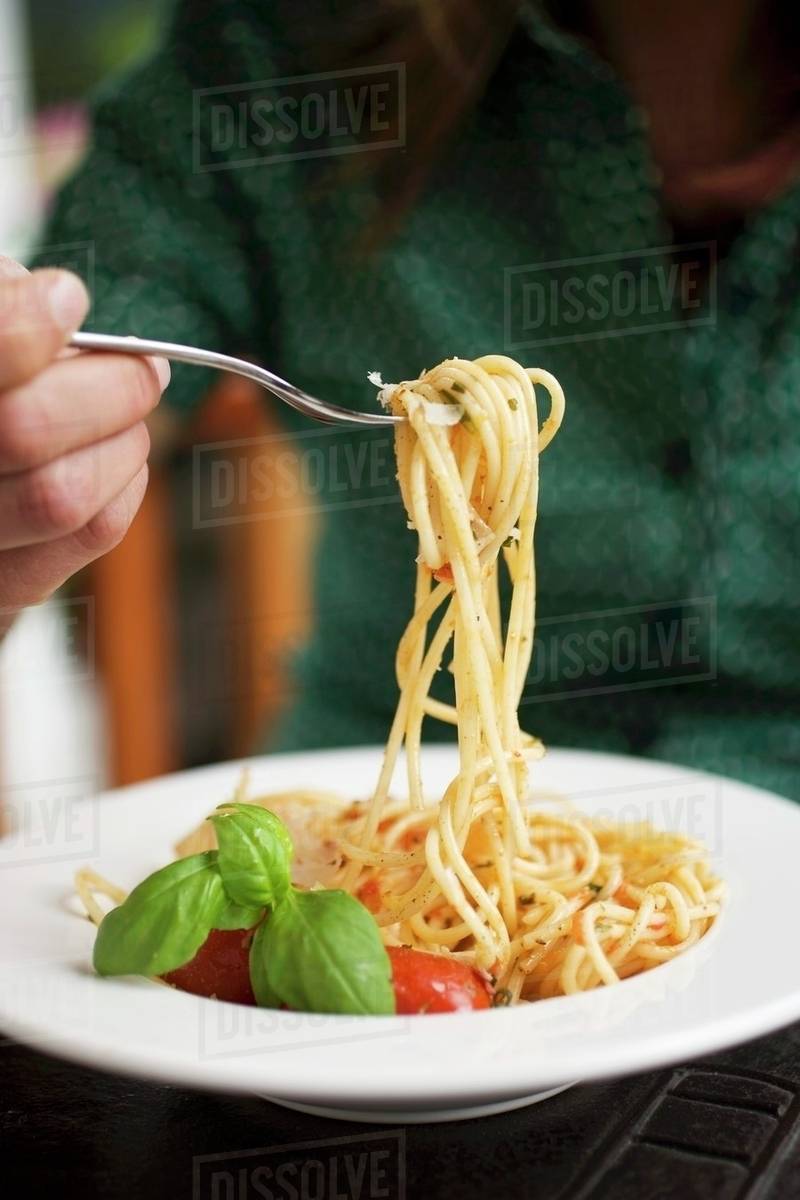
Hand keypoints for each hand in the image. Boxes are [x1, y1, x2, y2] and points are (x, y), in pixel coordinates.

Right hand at [0, 256, 169, 639]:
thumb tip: (60, 304)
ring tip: (131, 416)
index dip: (27, 325)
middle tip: (145, 369)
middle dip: (111, 388)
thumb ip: (4, 308)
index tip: (68, 299)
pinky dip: (127, 485)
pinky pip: (91, 533)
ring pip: (64, 495)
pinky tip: (120, 457)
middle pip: (25, 430)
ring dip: (125, 442)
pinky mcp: (5, 586)